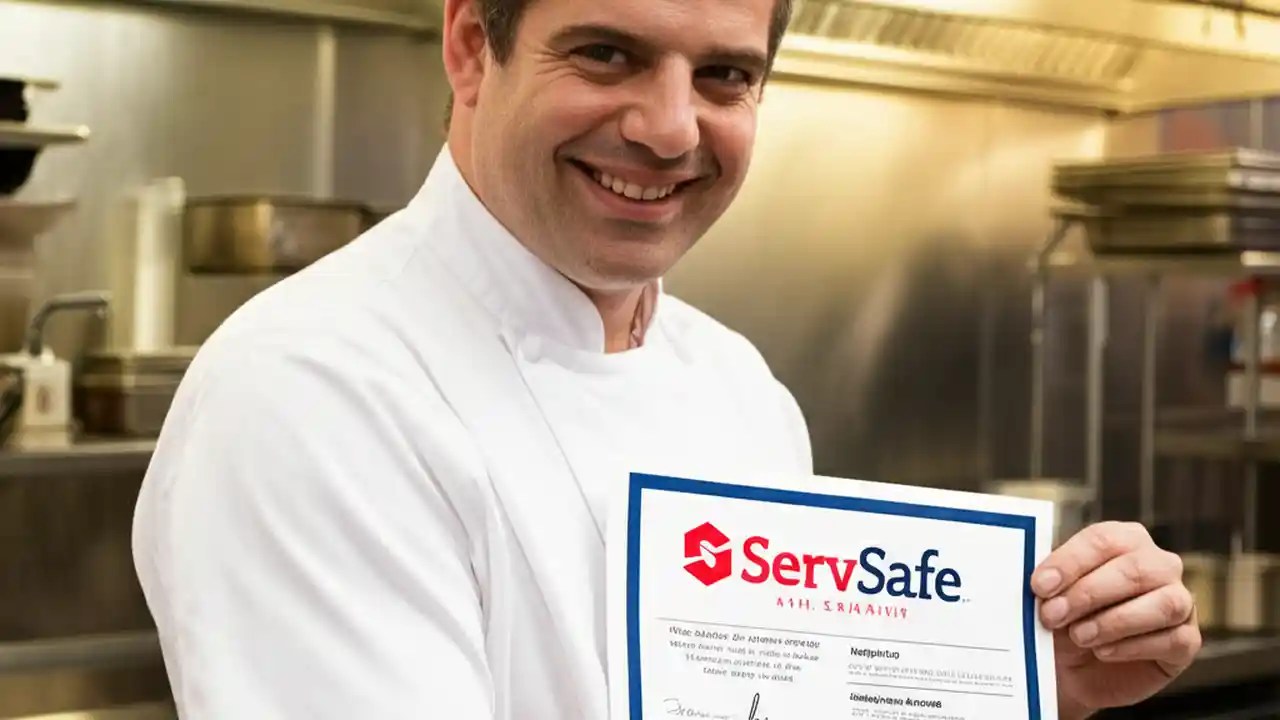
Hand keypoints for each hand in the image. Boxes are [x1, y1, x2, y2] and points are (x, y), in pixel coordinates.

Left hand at [1030, 522, 1201, 719]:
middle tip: (1052, 615)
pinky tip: (1104, 652)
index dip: (1070, 562)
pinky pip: (1173, 639)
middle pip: (1134, 570)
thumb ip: (1049, 582)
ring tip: (1079, 636)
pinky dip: (1133, 646)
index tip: (1039, 585)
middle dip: (1088, 593)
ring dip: (1114, 621)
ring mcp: (1180, 602)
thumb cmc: (1063, 621)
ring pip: (1163, 604)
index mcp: (1124, 540)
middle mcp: (1159, 565)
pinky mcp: (1187, 641)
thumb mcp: (1050, 597)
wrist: (1073, 671)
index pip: (1103, 540)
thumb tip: (1038, 580)